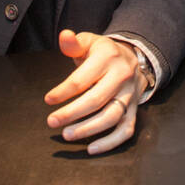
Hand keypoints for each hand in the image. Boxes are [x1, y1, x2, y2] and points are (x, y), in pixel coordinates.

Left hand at [44, 30, 146, 154]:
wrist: (133, 57)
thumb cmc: (103, 53)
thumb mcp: (89, 42)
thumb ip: (73, 42)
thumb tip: (64, 36)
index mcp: (108, 57)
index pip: (83, 79)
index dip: (63, 91)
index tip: (48, 99)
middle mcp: (122, 76)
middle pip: (96, 100)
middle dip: (71, 113)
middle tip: (52, 122)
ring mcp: (131, 94)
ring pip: (111, 116)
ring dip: (88, 129)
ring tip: (67, 135)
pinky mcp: (135, 109)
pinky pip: (126, 129)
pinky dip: (110, 142)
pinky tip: (91, 148)